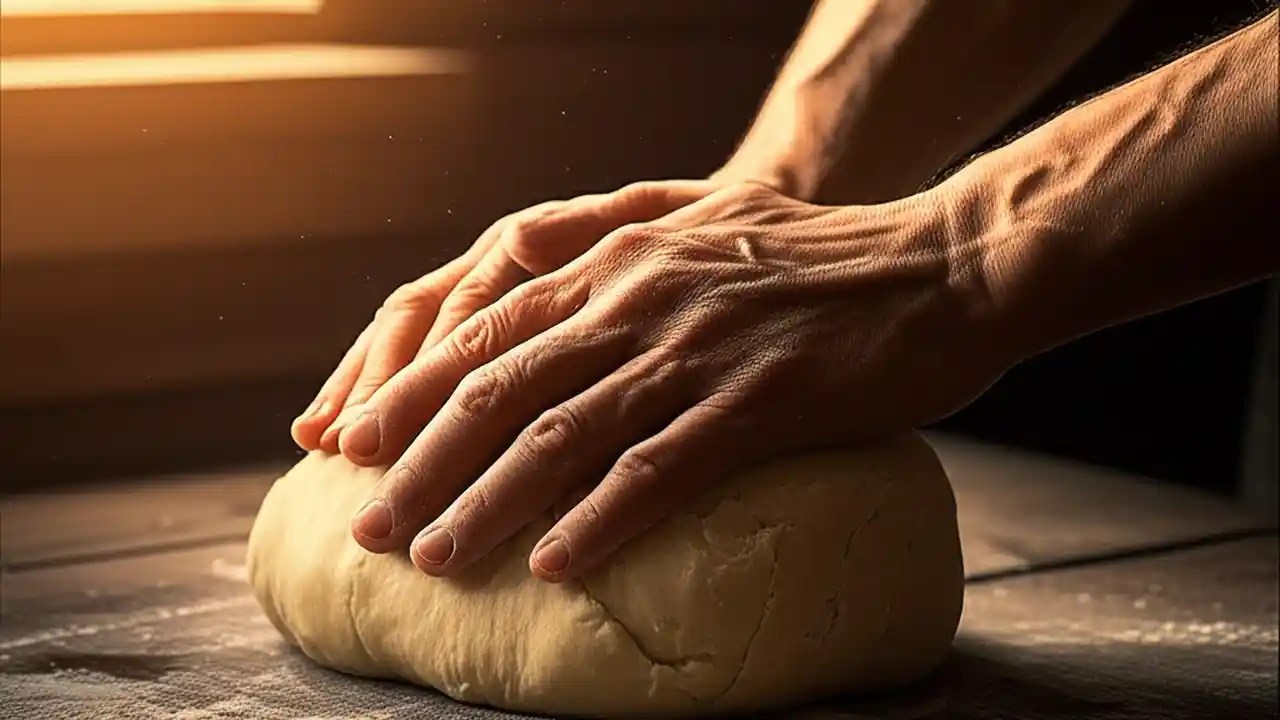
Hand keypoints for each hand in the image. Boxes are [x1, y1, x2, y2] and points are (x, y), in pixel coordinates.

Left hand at [338, 183, 1010, 580]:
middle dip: (421, 460)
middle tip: (369, 524)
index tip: (355, 444)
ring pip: (562, 436)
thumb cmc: (823, 259)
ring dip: (486, 503)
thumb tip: (548, 292)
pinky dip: (598, 522)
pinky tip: (555, 566)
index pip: (483, 329)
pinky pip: (659, 471)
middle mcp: (640, 297)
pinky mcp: (759, 401)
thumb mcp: (708, 224)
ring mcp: (697, 349)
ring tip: (434, 559)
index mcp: (620, 258)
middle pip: (500, 388)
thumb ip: (623, 249)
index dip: (410, 390)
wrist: (945, 262)